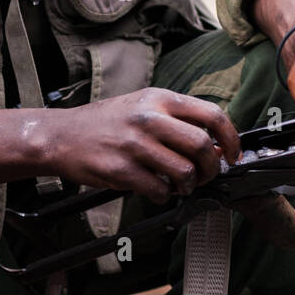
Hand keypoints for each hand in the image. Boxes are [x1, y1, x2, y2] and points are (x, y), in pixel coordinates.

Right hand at [49, 88, 241, 203]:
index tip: (232, 154)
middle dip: (211, 167)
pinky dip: (164, 196)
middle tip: (205, 175)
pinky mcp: (121, 170)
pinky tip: (156, 190)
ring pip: (184, 171)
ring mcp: (134, 144)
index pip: (211, 114)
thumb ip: (177, 119)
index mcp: (160, 99)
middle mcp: (149, 118)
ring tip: (179, 185)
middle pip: (202, 145)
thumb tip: (216, 142)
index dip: (231, 137)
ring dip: (188, 185)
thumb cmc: (106, 122)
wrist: (62, 135)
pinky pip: (159, 190)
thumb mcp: (143, 105)